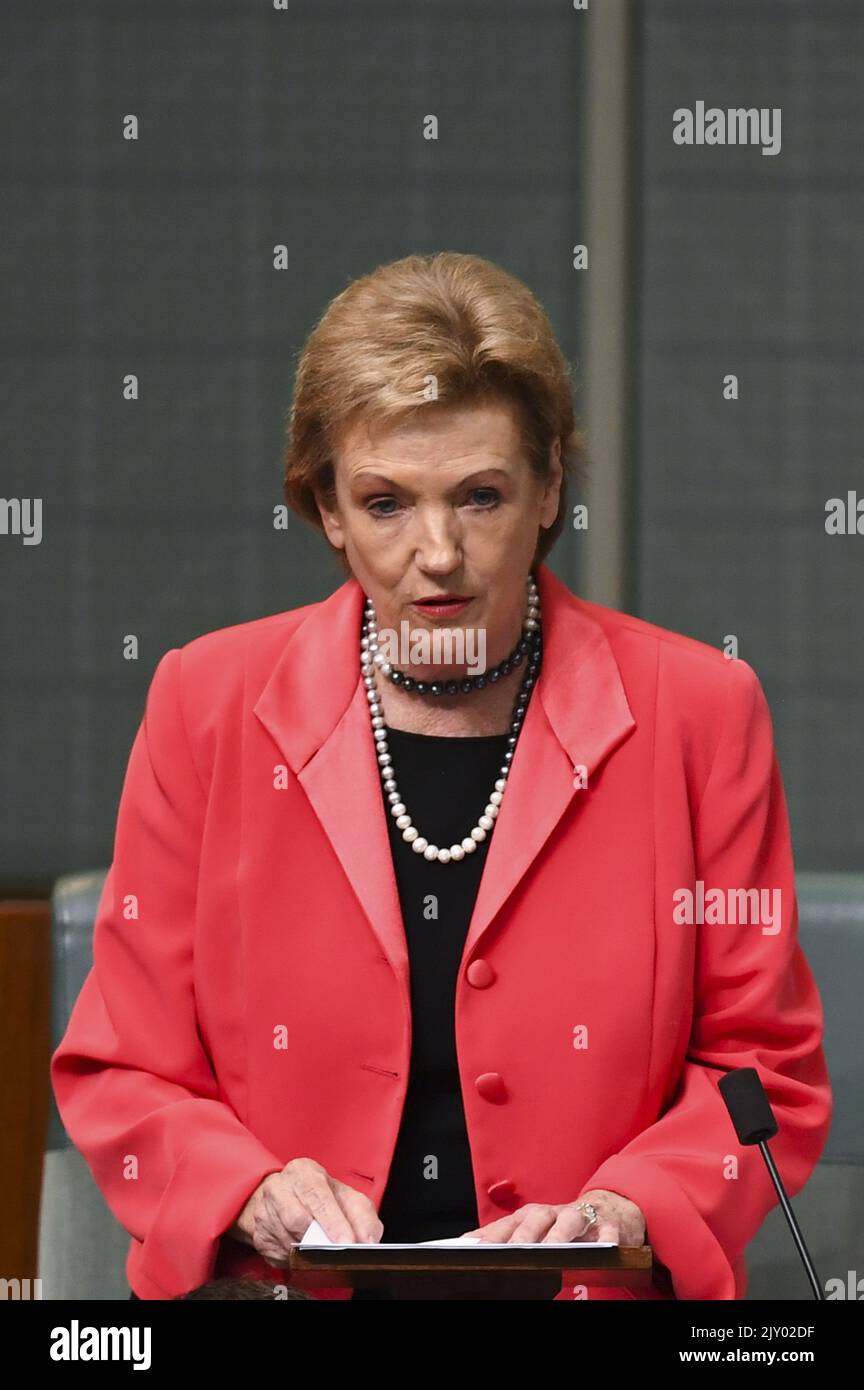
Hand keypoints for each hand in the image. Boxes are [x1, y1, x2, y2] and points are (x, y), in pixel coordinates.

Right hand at [227, 1157, 383, 1266]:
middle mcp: (279, 1187)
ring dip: (307, 1250)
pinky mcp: (258, 1235)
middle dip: (320, 1239)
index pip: (319, 1196)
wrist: (281, 1199)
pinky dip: (295, 1259)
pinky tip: (302, 1252)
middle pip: (298, 1219)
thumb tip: (369, 1239)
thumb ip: (362, 1215)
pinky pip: (279, 1255)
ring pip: (287, 1240)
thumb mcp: (345, 1196)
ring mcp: (264, 1211)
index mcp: (303, 1171)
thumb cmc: (318, 1198)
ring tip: (319, 1249)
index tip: (349, 1241)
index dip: (334, 1222)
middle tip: (337, 1253)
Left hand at [460, 1189, 645, 1245]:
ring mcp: (580, 1217)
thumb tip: (471, 1248)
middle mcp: (552, 1213)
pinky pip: (607, 1230)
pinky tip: (603, 1245)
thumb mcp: (535, 1231)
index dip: (490, 1235)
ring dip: (559, 1234)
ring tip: (552, 1249)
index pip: (506, 1225)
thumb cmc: (562, 1226)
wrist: (609, 1209)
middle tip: (512, 1251)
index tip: (474, 1247)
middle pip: (534, 1219)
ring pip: (568, 1221)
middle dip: (522, 1235)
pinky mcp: (607, 1224)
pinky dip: (606, 1237)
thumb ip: (508, 1239)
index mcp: (530, 1217)